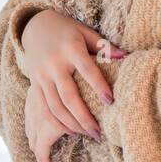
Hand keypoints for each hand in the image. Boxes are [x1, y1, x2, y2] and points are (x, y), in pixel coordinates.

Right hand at [21, 9, 125, 161]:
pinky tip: (70, 130)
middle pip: (69, 95)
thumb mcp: (85, 32)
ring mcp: (41, 75)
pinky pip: (43, 107)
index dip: (99, 86)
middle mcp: (54, 63)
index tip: (111, 102)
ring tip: (88, 134)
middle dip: (84, 117)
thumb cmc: (68, 30)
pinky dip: (57, 122)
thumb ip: (104, 46)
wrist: (35, 27)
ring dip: (71, 124)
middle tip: (99, 133)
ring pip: (55, 106)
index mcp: (70, 48)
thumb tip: (126, 57)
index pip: (87, 70)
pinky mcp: (34, 83)